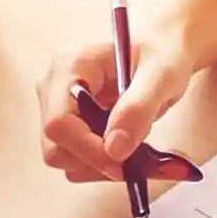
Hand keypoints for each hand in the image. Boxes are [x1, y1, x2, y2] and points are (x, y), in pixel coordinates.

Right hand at [38, 36, 194, 182]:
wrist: (163, 51)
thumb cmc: (162, 54)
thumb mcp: (161, 76)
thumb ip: (138, 109)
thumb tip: (114, 150)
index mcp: (69, 67)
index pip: (59, 123)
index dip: (88, 150)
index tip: (122, 164)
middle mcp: (53, 88)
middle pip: (55, 147)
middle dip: (94, 162)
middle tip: (133, 161)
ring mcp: (57, 108)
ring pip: (64, 159)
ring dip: (100, 167)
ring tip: (134, 150)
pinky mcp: (68, 125)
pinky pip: (76, 160)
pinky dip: (102, 165)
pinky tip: (126, 150)